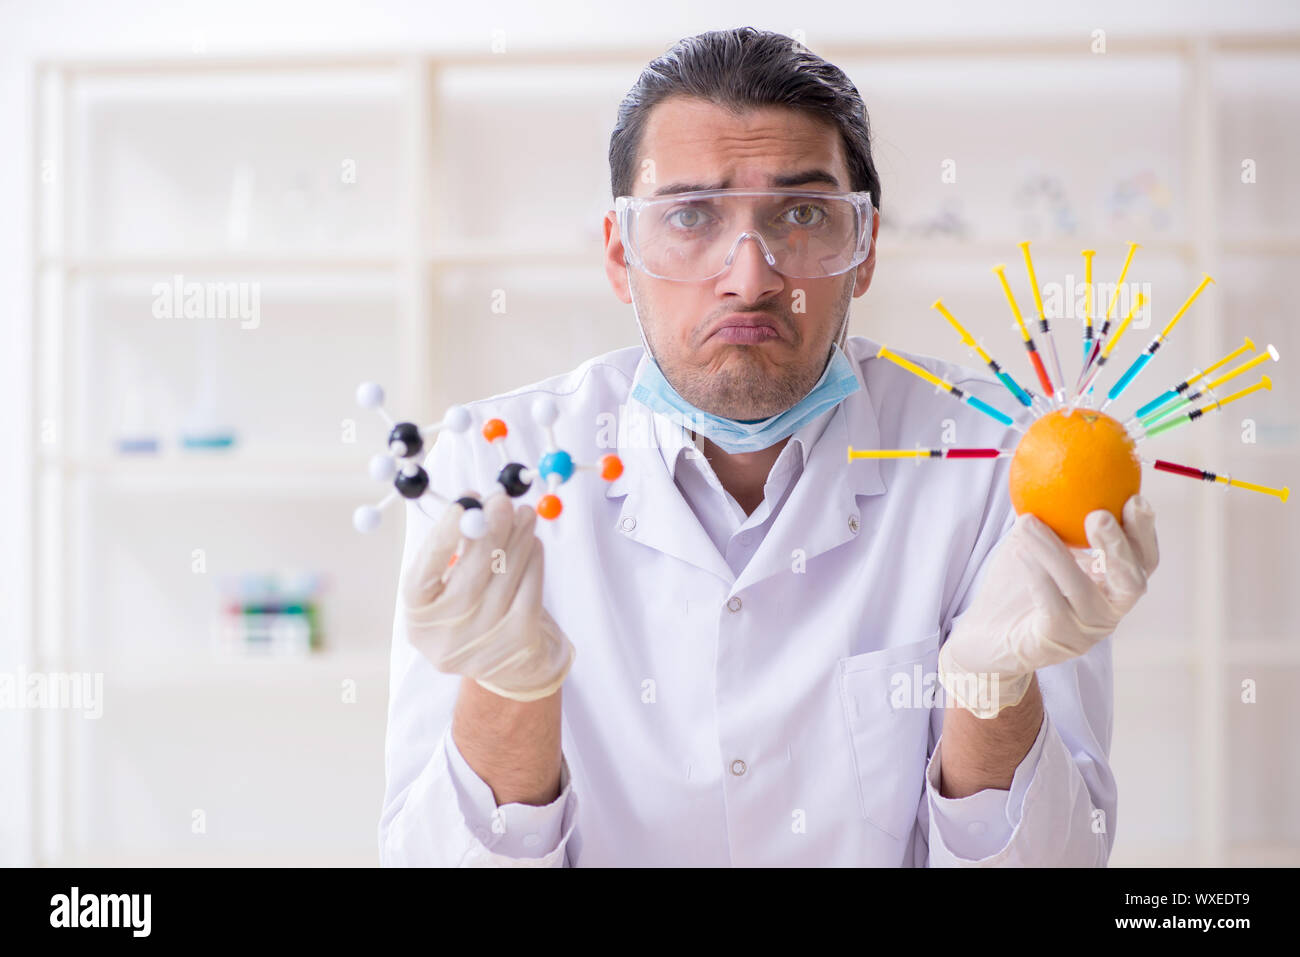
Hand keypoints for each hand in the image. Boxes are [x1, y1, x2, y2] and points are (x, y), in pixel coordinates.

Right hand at [401, 490, 574, 701]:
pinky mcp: (518, 641)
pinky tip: (533, 542)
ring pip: (505, 576)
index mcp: (419, 616)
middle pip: (469, 575)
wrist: (508, 661)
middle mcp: (445, 636)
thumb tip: (473, 502)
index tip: (462, 504)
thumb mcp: (451, 581)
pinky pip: (530, 589)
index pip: (422, 575)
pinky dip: (533, 560)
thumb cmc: (472, 606)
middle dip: (489, 530)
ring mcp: (483, 643)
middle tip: (502, 500)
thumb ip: (456, 545)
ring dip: (517, 537)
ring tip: (524, 513)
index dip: (442, 537)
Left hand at [938, 494, 1158, 717]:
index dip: (1145, 532)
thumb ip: (1054, 512)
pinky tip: (1019, 551)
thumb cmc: (1018, 581)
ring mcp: (1085, 632)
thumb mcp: (1037, 542)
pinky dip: (1035, 574)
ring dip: (1056, 553)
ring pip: (1082, 591)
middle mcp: (1109, 610)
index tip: (1135, 497)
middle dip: (1119, 547)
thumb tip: (1056, 460)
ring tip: (1029, 522)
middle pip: (1133, 582)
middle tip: (1097, 515)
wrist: (985, 633)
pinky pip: (1050, 605)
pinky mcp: (1054, 643)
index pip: (1144, 559)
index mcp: (1113, 583)